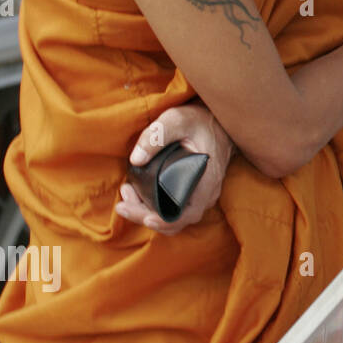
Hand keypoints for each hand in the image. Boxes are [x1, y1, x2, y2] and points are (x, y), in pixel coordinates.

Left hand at [115, 102, 233, 234]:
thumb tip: (136, 160)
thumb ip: (156, 136)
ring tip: (129, 194)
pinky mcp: (196, 191)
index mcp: (206, 181)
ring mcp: (203, 194)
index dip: (161, 222)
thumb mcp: (176, 120)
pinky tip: (140, 192)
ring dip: (149, 212)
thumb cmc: (199, 120)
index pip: (184, 215)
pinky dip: (156, 207)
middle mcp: (207, 193)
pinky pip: (177, 208)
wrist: (219, 120)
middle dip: (145, 216)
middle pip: (175, 221)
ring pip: (174, 217)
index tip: (142, 217)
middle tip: (123, 202)